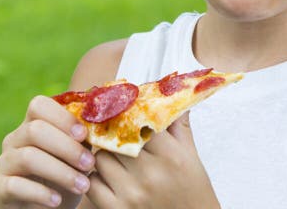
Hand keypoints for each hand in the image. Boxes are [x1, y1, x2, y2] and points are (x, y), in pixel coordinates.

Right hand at [0, 95, 95, 208]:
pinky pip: (15, 185)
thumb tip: (100, 127)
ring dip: (60, 172)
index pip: (39, 105)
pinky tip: (57, 201)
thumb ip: (82, 141)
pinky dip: (40, 193)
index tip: (84, 134)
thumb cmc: (64, 179)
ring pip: (28, 157)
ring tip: (83, 186)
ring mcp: (3, 164)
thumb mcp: (76, 158)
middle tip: (90, 164)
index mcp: (32, 125)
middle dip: (67, 147)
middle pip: (35, 129)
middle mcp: (14, 140)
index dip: (62, 117)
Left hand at [85, 112, 219, 208]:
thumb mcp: (191, 155)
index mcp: (171, 156)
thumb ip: (178, 124)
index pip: (139, 121)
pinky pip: (92, 184)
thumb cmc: (193, 189)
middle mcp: (150, 174)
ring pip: (100, 159)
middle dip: (113, 134)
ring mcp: (132, 193)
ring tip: (113, 156)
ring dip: (103, 155)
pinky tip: (107, 177)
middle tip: (113, 130)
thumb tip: (170, 92)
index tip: (124, 108)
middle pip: (116, 139)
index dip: (130, 114)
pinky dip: (95, 178)